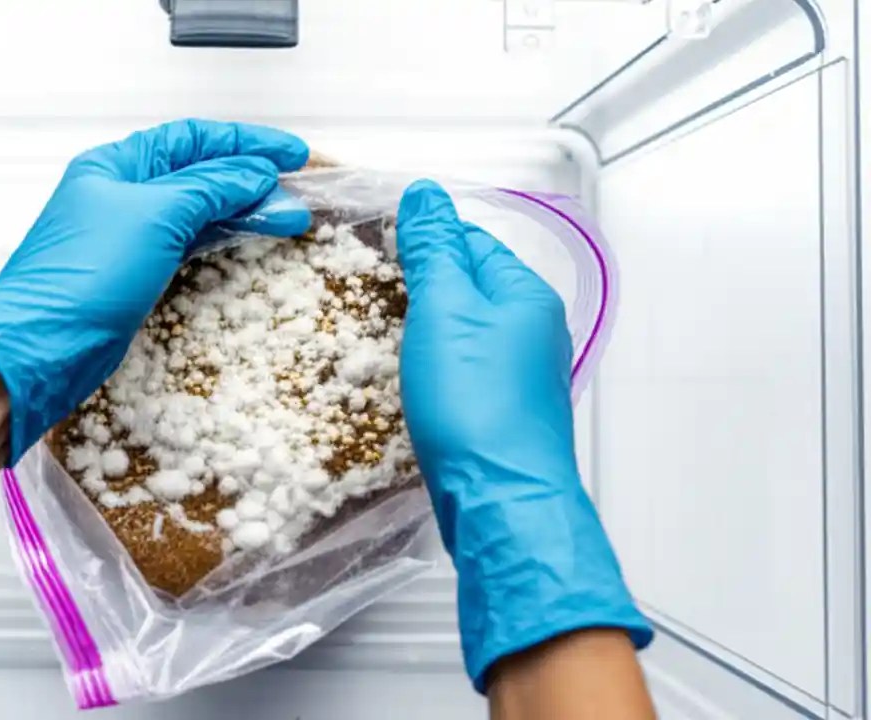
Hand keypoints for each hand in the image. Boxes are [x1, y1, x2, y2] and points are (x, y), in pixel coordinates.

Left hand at [0, 120, 310, 459]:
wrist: (42, 348)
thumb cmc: (84, 275)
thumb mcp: (155, 215)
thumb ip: (210, 187)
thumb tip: (256, 174)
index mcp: (116, 164)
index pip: (193, 138)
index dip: (246, 142)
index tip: (292, 154)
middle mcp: (122, 194)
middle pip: (199, 172)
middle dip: (251, 176)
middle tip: (300, 186)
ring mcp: (130, 237)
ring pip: (199, 211)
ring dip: (244, 210)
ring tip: (290, 215)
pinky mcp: (138, 275)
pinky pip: (191, 245)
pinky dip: (224, 238)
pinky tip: (252, 238)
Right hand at [395, 180, 650, 690]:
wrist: (500, 503)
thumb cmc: (475, 403)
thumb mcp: (445, 310)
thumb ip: (433, 251)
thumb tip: (424, 192)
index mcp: (525, 296)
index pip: (470, 240)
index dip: (422, 234)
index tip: (370, 237)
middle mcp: (532, 333)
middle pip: (469, 286)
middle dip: (419, 281)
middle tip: (361, 284)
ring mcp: (519, 379)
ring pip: (464, 332)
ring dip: (422, 325)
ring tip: (373, 327)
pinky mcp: (500, 418)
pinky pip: (463, 372)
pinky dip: (431, 365)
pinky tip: (404, 377)